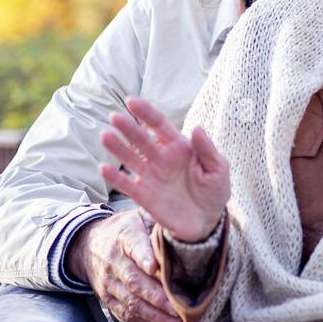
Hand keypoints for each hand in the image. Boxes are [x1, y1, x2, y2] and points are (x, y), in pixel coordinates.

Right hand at [66, 209, 181, 321]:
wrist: (89, 245)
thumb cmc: (125, 230)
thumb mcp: (139, 216)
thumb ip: (158, 219)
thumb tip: (183, 224)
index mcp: (124, 236)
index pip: (134, 245)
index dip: (144, 257)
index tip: (156, 267)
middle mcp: (114, 261)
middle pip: (134, 281)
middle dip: (157, 297)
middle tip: (179, 307)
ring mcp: (109, 283)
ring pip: (131, 302)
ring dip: (155, 315)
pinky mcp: (108, 299)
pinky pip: (126, 314)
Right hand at [99, 96, 229, 243]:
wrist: (206, 220)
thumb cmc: (214, 190)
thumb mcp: (218, 169)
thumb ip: (208, 150)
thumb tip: (197, 128)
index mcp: (179, 147)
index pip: (159, 125)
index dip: (146, 112)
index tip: (131, 101)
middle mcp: (161, 158)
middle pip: (141, 139)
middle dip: (128, 128)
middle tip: (115, 117)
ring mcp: (150, 175)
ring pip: (130, 158)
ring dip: (117, 148)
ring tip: (105, 136)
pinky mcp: (143, 195)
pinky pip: (126, 185)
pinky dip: (115, 178)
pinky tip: (104, 169)